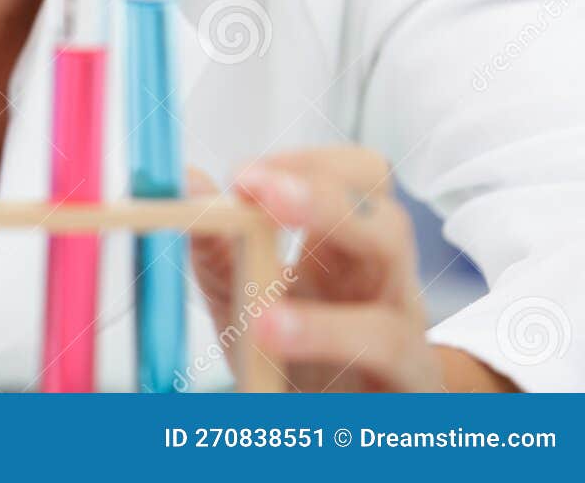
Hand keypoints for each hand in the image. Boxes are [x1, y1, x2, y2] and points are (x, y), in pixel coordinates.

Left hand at [189, 145, 442, 390]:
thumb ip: (216, 244)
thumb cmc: (298, 352)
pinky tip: (286, 365)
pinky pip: (384, 390)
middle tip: (259, 195)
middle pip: (388, 227)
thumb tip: (187, 177)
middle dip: (324, 204)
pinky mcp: (405, 403)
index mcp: (349, 251)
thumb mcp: (244, 293)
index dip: (309, 165)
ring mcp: (406, 352)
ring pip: (393, 327)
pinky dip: (337, 375)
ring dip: (325, 326)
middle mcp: (388, 291)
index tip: (244, 175)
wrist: (343, 427)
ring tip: (262, 323)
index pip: (358, 179)